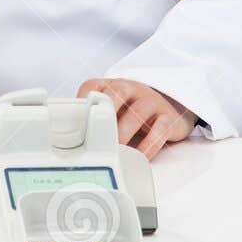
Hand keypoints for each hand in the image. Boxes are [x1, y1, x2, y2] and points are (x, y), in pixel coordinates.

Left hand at [76, 78, 197, 159]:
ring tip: (117, 150)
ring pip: (137, 111)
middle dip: (107, 114)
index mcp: (111, 86)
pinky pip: (160, 128)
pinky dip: (150, 144)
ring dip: (125, 132)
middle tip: (97, 136)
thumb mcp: (113, 108)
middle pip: (117, 92)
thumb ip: (94, 118)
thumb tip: (70, 142)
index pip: (92, 86)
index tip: (76, 121)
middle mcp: (130, 89)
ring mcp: (150, 101)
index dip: (82, 101)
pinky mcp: (168, 117)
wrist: (171, 105)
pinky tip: (141, 155)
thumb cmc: (132, 110)